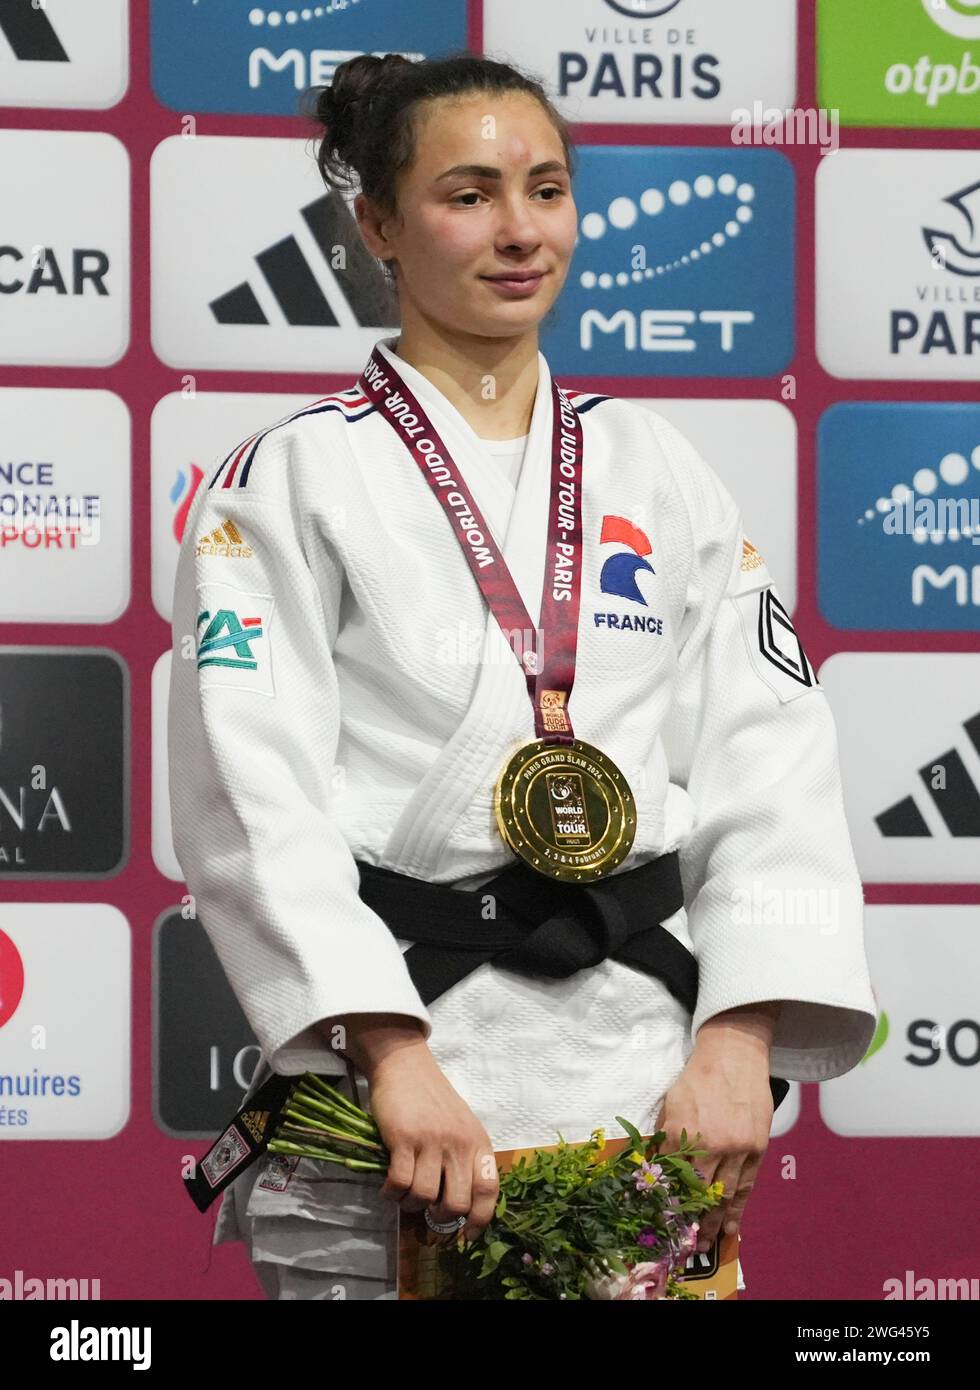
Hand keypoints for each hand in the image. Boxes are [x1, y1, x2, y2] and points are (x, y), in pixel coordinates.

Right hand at [318, 1014, 498, 1242]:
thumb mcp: (462, 1127)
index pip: (489, 1190)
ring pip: (425, 1196)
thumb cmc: (433, 1100)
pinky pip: (399, 1183)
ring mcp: (431, 1141)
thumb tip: (460, 1205)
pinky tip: (389, 1188)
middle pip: (457, 1202)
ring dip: (412, 1205)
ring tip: (405, 1196)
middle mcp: (459, 1144)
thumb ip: (465, 1159)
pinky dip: (392, 1194)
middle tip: (427, 1212)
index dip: (481, 1220)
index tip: (469, 1236)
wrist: (406, 1066)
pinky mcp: (404, 1138)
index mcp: (477, 1143)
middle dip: (440, 1217)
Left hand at [654, 1005, 777, 1254]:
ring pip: (726, 1195)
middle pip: (701, 1193)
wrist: (734, 1054)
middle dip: (693, 1222)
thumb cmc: (696, 1077)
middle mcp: (712, 1145)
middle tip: (687, 1246)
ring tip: (708, 1243)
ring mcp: (738, 1148)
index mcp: (684, 1133)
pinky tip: (732, 1225)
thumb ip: (665, 1137)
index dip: (671, 1204)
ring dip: (716, 1223)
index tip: (665, 1224)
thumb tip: (656, 1167)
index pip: (674, 1180)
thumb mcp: (671, 1104)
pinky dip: (739, 1207)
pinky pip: (747, 1184)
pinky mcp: (757, 1146)